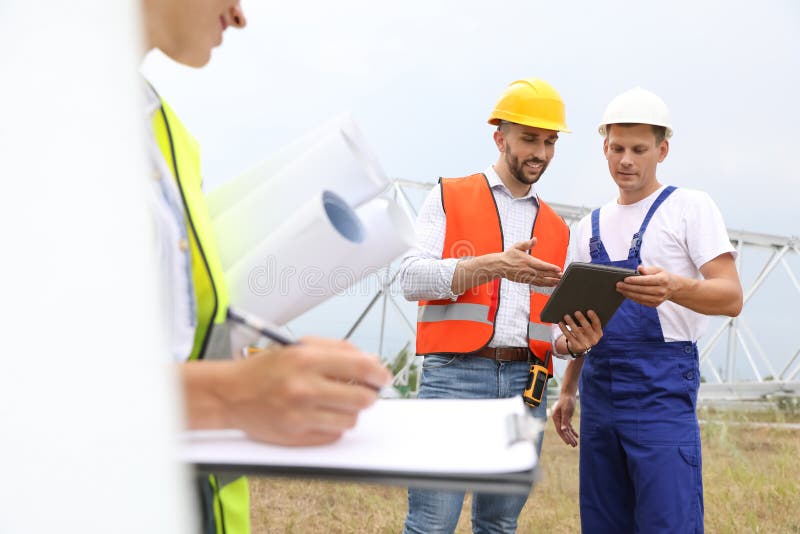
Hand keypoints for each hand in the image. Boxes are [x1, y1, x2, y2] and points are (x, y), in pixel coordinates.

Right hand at [215, 337, 390, 445]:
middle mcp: (305, 387)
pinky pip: (333, 435)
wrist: (231, 393)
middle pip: (362, 398)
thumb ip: (337, 350)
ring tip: (338, 403)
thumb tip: (371, 363)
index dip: (379, 374)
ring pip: (350, 419)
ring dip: (351, 411)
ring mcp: (300, 414)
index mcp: (307, 359)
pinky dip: (334, 425)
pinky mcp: (296, 435)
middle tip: (365, 392)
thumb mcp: (300, 347)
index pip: (361, 368)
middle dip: (369, 395)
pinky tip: (323, 415)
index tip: (383, 377)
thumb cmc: (267, 369)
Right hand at [497, 238, 561, 286]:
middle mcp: (527, 269)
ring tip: (559, 281)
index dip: (550, 268)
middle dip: (553, 275)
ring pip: (540, 280)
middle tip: (562, 276)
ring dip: (551, 281)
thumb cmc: (508, 255)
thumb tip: (535, 239)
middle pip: (543, 274)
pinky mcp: (525, 280)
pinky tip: (551, 284)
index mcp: (526, 261)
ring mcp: (526, 276)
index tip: (558, 269)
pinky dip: (545, 284)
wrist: (499, 266)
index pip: (541, 265)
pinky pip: (537, 284)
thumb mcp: (517, 246)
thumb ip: (527, 243)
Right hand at [551, 395, 578, 446]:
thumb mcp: (566, 410)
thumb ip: (565, 420)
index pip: (560, 430)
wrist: (568, 394)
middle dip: (568, 438)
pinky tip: (577, 436)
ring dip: (571, 436)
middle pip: (563, 431)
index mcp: (556, 418)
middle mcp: (558, 419)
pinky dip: (572, 431)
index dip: (564, 437)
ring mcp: (562, 419)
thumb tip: (564, 430)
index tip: (569, 443)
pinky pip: (569, 426)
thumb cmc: (566, 401)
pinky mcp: (566, 417)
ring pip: (566, 430)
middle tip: (574, 445)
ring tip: (576, 443)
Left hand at [558, 310, 602, 353]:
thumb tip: (580, 310)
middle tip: (576, 312)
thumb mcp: (590, 329)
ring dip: (571, 323)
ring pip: (577, 332)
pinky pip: (569, 336)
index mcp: (599, 333)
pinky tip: (561, 323)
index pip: (597, 324)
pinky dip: (564, 329)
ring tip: (566, 316)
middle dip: (582, 319)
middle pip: (587, 328)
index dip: (593, 317)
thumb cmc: (585, 332)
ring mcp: (585, 344)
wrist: (580, 346)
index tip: (589, 310)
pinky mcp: (577, 346)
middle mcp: (594, 339)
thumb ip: (589, 321)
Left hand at [616, 265, 678, 306]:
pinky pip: (641, 301)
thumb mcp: (658, 269)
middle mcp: (661, 290)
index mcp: (662, 280)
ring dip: (628, 293)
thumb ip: (648, 269)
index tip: (625, 279)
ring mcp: (659, 299)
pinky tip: (626, 293)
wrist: (673, 287)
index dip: (635, 280)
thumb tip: (639, 268)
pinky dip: (632, 298)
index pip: (646, 280)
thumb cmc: (662, 276)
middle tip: (618, 284)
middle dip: (628, 287)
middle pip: (642, 289)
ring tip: (619, 289)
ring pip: (640, 297)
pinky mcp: (655, 304)